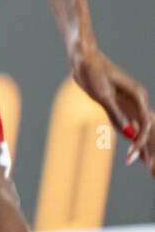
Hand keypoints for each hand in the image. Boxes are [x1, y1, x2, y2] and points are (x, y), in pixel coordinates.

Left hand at [71, 44, 154, 174]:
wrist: (83, 57)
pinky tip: (138, 154)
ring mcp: (128, 103)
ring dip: (145, 149)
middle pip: (148, 130)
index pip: (145, 125)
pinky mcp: (118, 105)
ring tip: (151, 170)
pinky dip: (134, 141)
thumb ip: (117, 114)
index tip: (135, 159)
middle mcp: (137, 100)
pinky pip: (129, 126)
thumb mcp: (103, 94)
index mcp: (138, 96)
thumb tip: (130, 135)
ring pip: (140, 130)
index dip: (142, 144)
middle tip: (153, 173)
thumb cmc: (92, 70)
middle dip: (152, 152)